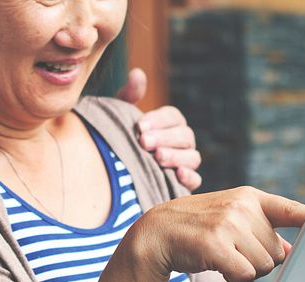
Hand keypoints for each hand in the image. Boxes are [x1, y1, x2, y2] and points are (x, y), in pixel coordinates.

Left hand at [115, 68, 202, 190]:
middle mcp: (180, 143)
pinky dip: (189, 177)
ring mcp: (184, 164)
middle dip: (165, 138)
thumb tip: (137, 74)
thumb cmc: (118, 140)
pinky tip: (177, 174)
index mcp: (169, 125)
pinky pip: (195, 181)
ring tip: (157, 157)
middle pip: (184, 136)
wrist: (110, 173)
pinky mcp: (182, 185)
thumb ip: (129, 96)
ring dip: (176, 156)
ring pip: (192, 157)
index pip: (173, 117)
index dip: (159, 120)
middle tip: (143, 142)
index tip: (139, 126)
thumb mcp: (119, 118)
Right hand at [130, 186, 304, 281]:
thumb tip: (292, 251)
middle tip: (231, 253)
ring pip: (264, 266)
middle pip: (278, 252)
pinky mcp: (215, 244)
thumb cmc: (195, 232)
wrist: (154, 235)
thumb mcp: (228, 222)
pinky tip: (218, 269)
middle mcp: (242, 206)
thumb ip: (261, 233)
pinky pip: (245, 274)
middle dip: (258, 260)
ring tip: (222, 259)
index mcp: (250, 197)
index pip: (293, 211)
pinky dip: (235, 279)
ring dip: (246, 271)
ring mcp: (228, 224)